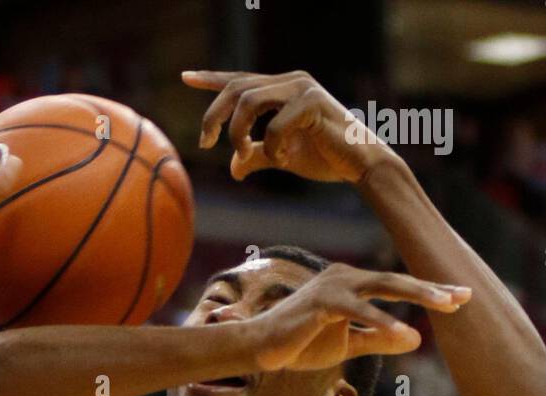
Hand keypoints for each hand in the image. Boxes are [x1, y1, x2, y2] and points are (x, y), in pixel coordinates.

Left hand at [183, 70, 400, 183]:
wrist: (360, 165)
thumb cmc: (325, 157)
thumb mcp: (282, 156)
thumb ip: (256, 155)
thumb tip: (234, 168)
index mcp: (282, 89)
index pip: (240, 80)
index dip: (211, 79)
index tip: (185, 77)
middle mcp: (290, 81)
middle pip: (236, 88)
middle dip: (213, 115)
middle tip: (204, 143)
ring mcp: (301, 89)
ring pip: (248, 101)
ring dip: (238, 132)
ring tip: (242, 154)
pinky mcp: (312, 104)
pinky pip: (273, 125)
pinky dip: (270, 147)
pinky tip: (283, 158)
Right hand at [244, 263, 470, 372]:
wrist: (260, 349)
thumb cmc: (301, 344)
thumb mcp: (348, 345)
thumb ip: (380, 339)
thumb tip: (417, 338)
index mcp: (354, 284)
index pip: (398, 287)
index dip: (429, 292)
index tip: (461, 298)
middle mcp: (347, 276)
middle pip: (397, 280)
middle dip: (431, 289)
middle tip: (463, 297)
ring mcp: (334, 285)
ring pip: (383, 286)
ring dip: (417, 296)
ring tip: (444, 305)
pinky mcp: (321, 302)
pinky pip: (356, 311)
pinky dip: (380, 320)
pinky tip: (402, 329)